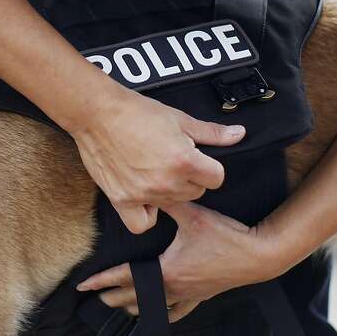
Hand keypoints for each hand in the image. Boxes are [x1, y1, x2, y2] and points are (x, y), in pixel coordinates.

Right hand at [71, 87, 245, 233]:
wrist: (98, 114)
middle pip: (196, 192)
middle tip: (172, 160)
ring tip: (155, 170)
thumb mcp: (179, 119)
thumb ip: (211, 133)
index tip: (197, 158)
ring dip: (169, 191)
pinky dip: (147, 214)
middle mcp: (167, 182)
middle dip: (190, 178)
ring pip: (173, 204)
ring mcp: (144, 194)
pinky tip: (145, 196)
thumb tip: (239, 135)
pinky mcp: (122, 200)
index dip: (209, 167)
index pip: (217, 178)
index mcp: (185, 161)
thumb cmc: (137, 112)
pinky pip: (142, 223)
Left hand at [75, 202, 285, 320]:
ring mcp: (190, 295)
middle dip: (113, 297)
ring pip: (154, 309)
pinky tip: (161, 318)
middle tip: (95, 298)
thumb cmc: (226, 235)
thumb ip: (168, 203)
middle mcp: (175, 288)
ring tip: (119, 308)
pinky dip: (165, 315)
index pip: (126, 277)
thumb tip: (147, 191)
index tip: (83, 286)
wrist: (260, 254)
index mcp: (167, 271)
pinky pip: (179, 311)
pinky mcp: (204, 296)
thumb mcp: (193, 215)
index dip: (102, 281)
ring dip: (135, 308)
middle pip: (135, 298)